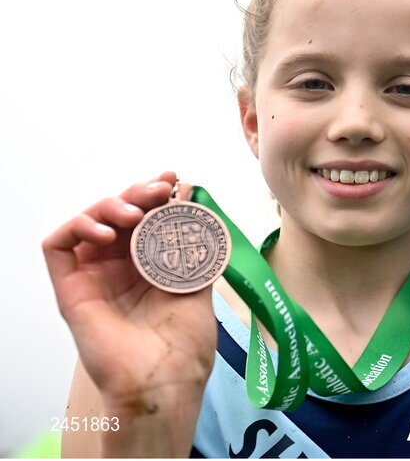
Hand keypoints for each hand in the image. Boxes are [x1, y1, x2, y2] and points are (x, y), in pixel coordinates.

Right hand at [42, 171, 217, 409]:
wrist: (165, 382)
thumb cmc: (185, 344)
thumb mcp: (199, 284)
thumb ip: (193, 245)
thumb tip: (192, 200)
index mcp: (150, 265)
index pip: (145, 218)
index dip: (155, 194)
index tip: (173, 179)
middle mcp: (120, 267)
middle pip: (116, 214)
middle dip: (136, 194)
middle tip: (158, 191)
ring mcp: (94, 276)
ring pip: (88, 222)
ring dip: (109, 206)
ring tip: (135, 215)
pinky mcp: (70, 288)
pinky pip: (58, 245)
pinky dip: (77, 227)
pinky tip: (105, 235)